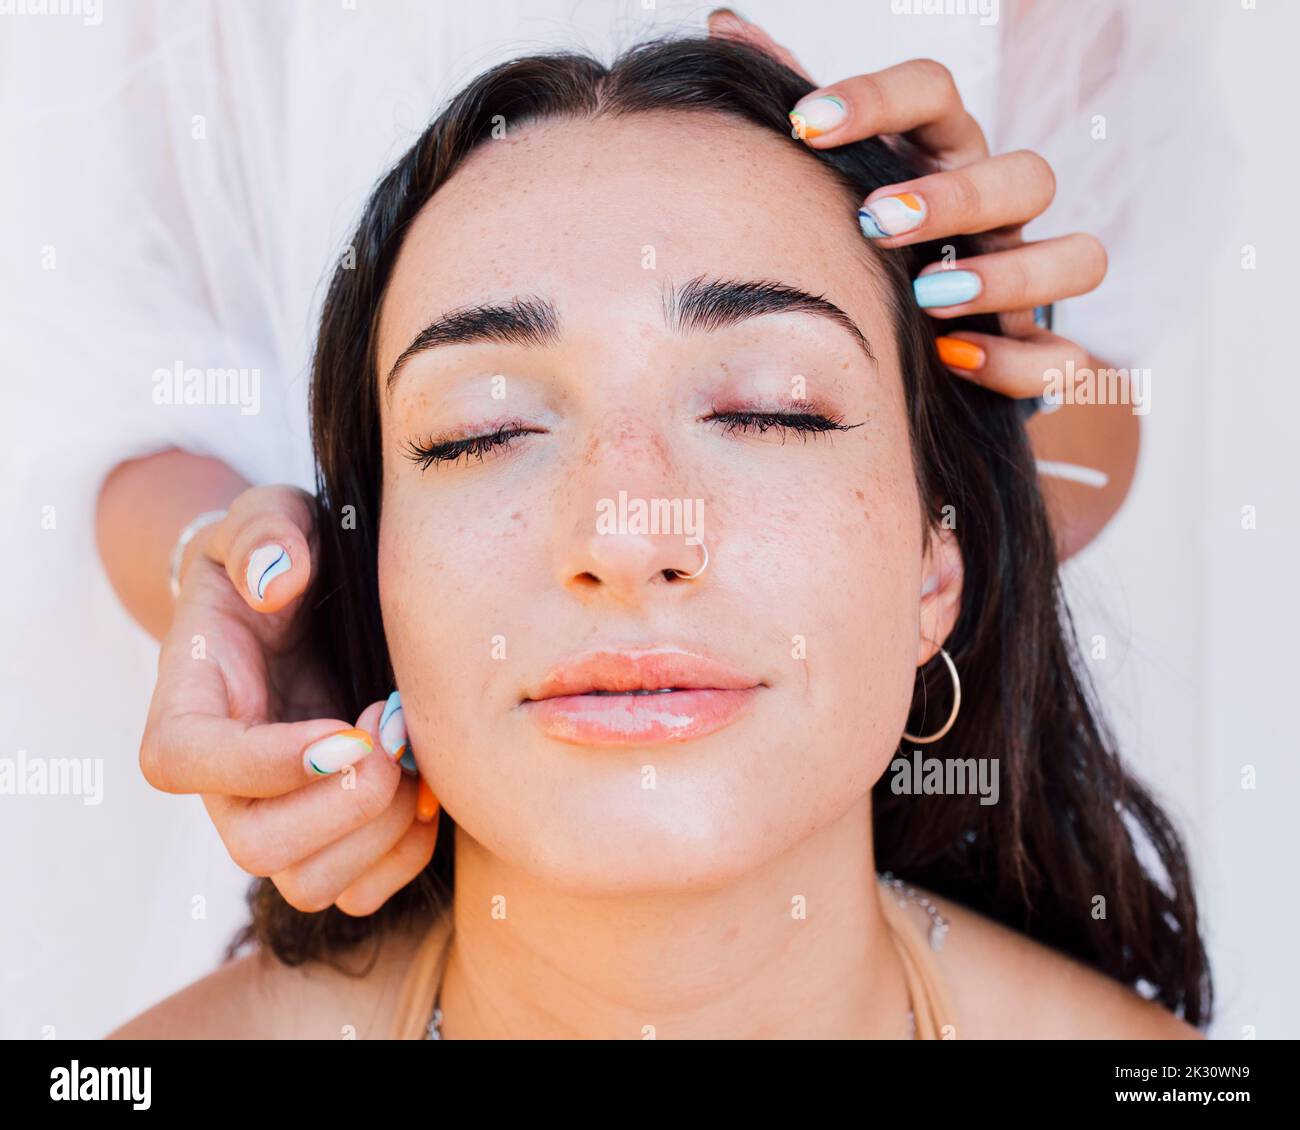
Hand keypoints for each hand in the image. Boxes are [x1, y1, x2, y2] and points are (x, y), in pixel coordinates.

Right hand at [139, 485, 439, 914]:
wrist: (303, 602)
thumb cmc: (280, 557)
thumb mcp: (268, 516)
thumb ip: (268, 533)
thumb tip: (281, 578)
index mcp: (191, 701)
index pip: (185, 762)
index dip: (262, 763)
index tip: (344, 731)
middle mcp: (225, 777)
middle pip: (255, 845)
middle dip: (344, 802)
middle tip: (394, 732)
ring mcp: (275, 814)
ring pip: (310, 881)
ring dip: (382, 830)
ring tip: (417, 756)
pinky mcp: (327, 836)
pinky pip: (359, 890)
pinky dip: (406, 853)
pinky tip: (432, 787)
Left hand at [707, 9, 1106, 398]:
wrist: (898, 341)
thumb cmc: (857, 245)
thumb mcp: (826, 178)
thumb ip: (791, 113)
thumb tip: (724, 25)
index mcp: (943, 158)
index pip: (936, 94)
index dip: (878, 99)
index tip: (804, 126)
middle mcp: (999, 215)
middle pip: (1026, 174)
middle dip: (953, 197)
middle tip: (873, 223)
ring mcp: (1027, 281)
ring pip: (1079, 257)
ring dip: (1006, 275)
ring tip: (926, 294)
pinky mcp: (1036, 351)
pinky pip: (1067, 359)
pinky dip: (1017, 362)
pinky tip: (952, 359)